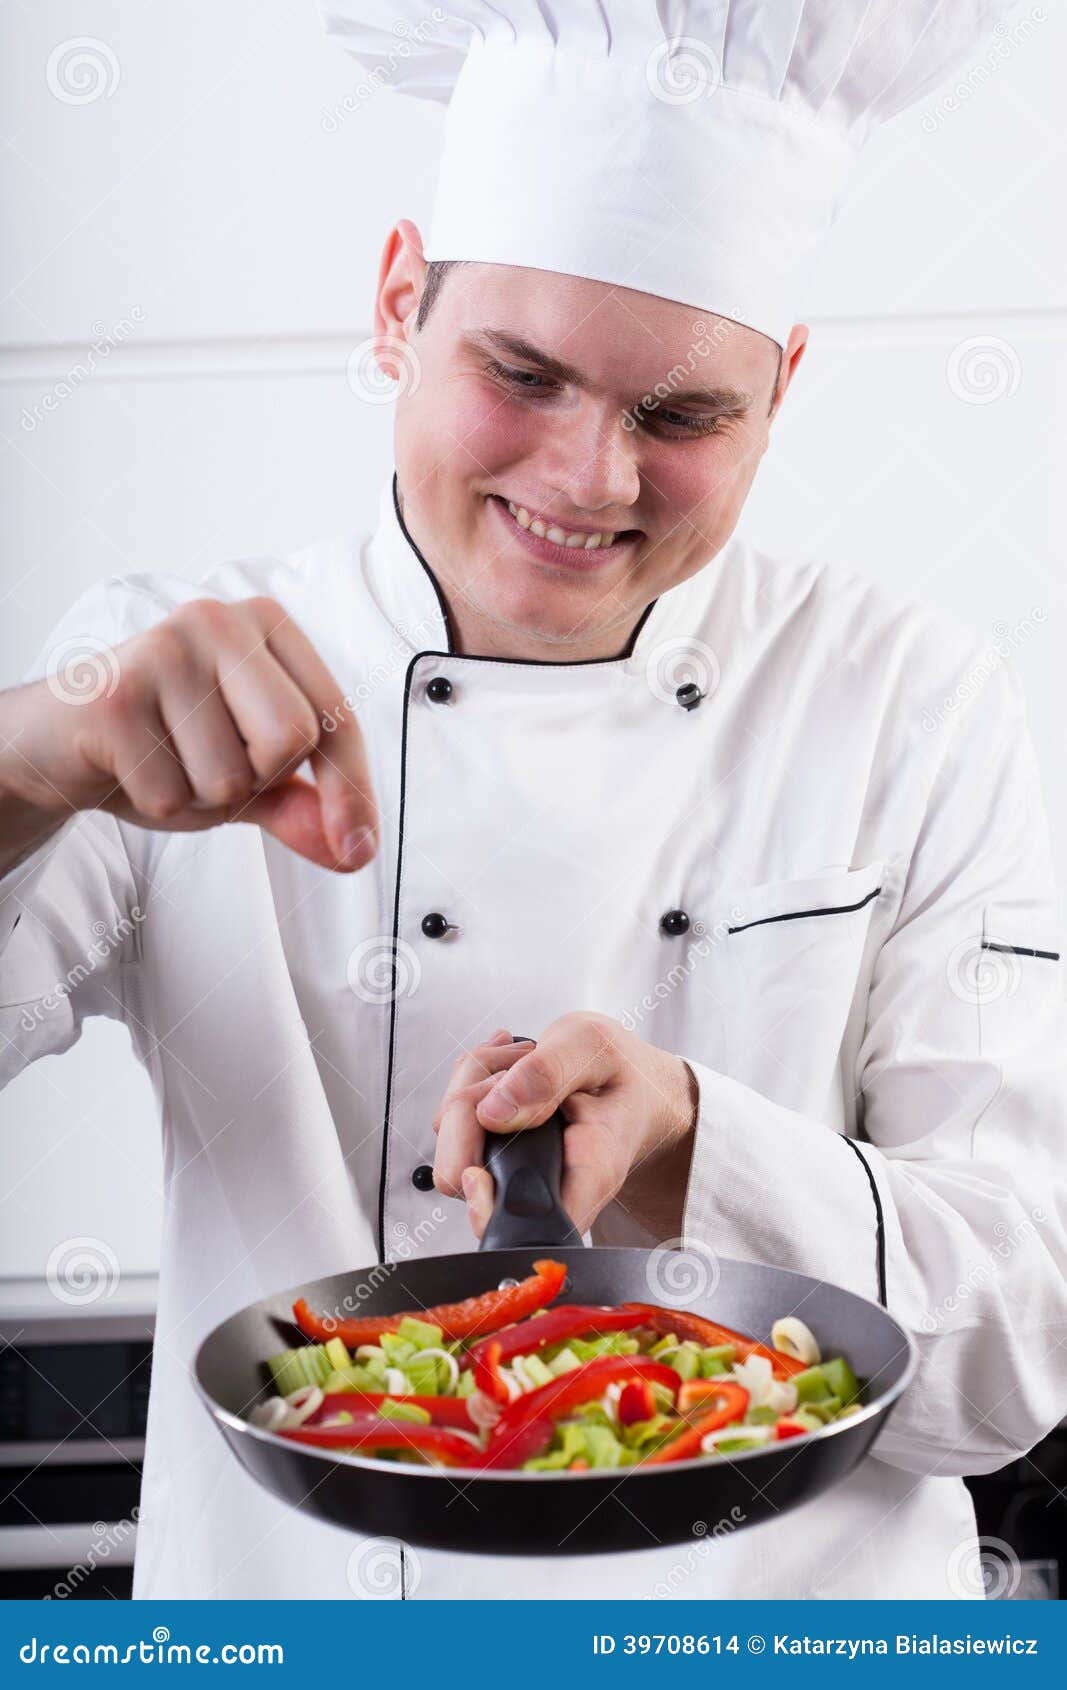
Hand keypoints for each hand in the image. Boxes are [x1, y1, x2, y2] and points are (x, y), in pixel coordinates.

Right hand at [0, 596, 377, 873]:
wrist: (58, 741)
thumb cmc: (165, 746)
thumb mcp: (248, 778)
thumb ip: (304, 807)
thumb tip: (354, 848)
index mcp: (266, 626)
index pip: (336, 717)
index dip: (351, 789)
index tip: (358, 847)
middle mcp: (219, 620)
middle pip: (293, 738)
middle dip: (257, 781)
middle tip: (209, 763)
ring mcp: (165, 649)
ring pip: (231, 776)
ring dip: (201, 796)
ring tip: (165, 760)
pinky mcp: (116, 695)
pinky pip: (172, 793)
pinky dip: (158, 803)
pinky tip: (131, 766)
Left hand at [431, 1015, 698, 1236]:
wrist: (637, 1090)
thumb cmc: (623, 1074)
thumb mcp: (596, 1048)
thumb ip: (548, 1074)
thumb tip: (492, 1112)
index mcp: (588, 1174)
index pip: (520, 1224)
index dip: (483, 1200)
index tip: (480, 1166)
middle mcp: (545, 1188)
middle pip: (458, 1174)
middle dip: (469, 1102)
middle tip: (519, 1062)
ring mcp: (513, 1177)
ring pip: (450, 1137)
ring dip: (473, 1083)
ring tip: (523, 1059)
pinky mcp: (492, 1159)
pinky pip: (453, 1120)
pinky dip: (472, 1084)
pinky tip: (510, 1067)